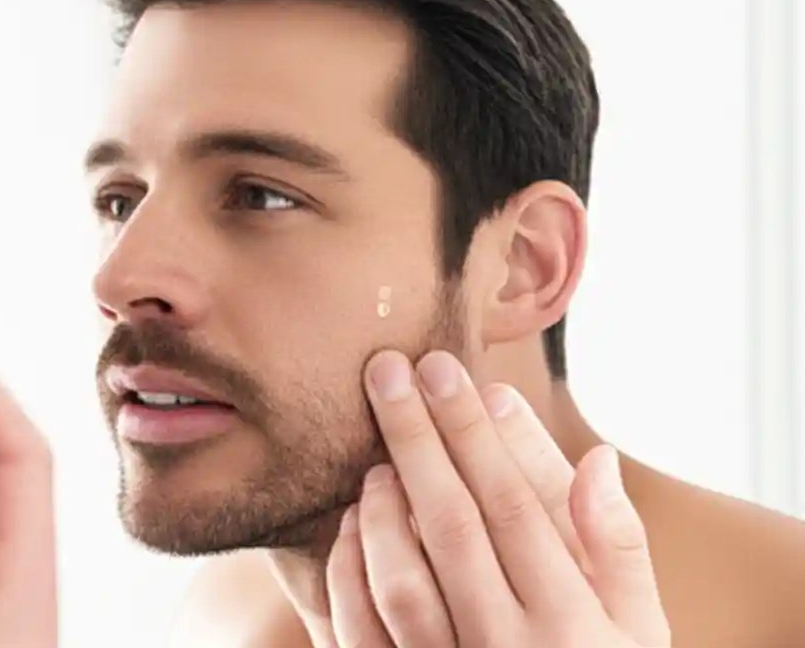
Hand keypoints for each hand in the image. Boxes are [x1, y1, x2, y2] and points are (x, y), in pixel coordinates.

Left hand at [325, 351, 669, 647]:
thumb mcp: (640, 634)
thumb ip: (618, 550)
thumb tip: (596, 458)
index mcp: (572, 623)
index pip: (514, 505)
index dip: (476, 432)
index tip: (449, 371)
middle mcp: (507, 647)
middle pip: (450, 522)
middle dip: (416, 437)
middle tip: (388, 369)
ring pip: (401, 576)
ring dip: (382, 504)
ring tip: (379, 453)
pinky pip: (360, 628)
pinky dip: (349, 568)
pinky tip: (353, 522)